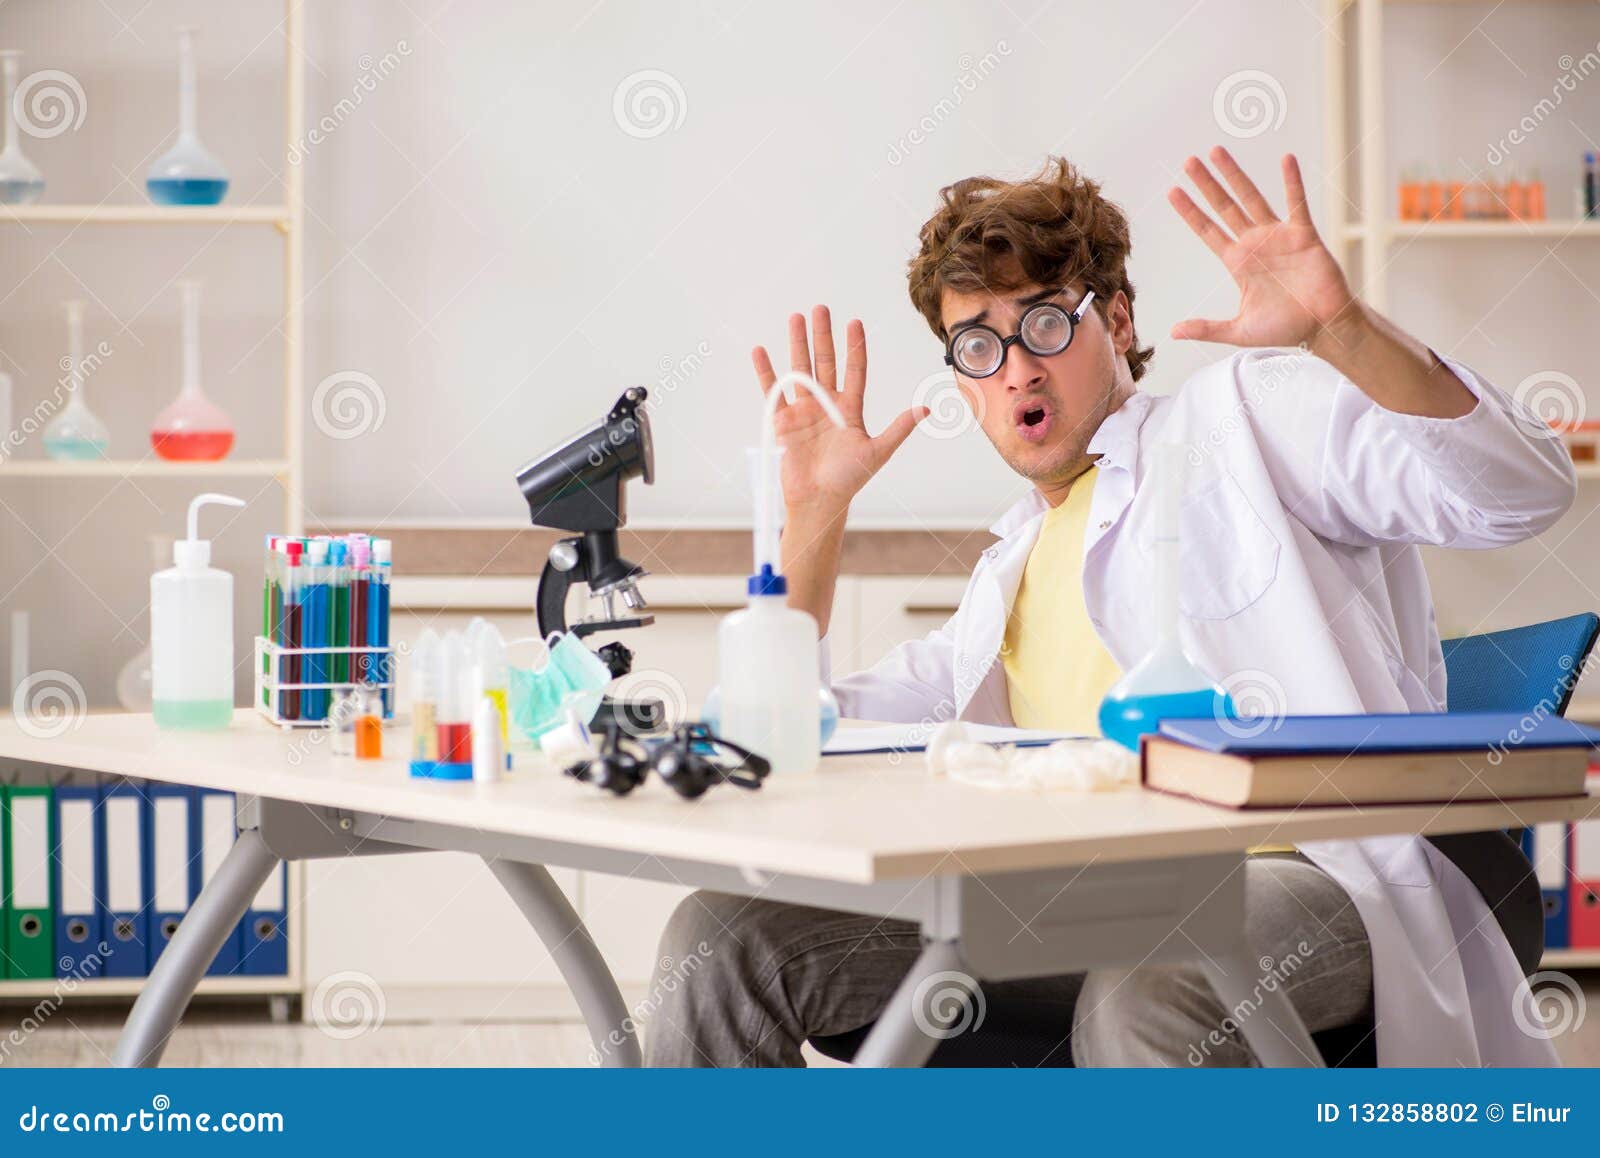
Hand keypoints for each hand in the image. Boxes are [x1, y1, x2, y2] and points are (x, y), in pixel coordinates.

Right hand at [753, 306, 926, 513]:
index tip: (854, 322)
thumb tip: (926, 408)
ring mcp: (803, 411)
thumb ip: (899, 428)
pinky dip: (766, 371)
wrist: (818, 500)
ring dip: (797, 344)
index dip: (854, 347)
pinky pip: (773, 391)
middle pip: (825, 362)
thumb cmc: (849, 480)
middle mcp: (826, 405)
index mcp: (850, 409)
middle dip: (823, 335)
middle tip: (820, 308)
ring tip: (795, 317)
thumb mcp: (878, 452)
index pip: (854, 370)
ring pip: (800, 369)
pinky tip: (761, 351)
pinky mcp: (783, 421)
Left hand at [1168, 147, 1355, 349]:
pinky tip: (1285, 159)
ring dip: (1234, 175)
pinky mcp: (1303, 235)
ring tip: (1216, 152)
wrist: (1322, 327)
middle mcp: (1254, 243)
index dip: (1190, 212)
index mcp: (1237, 262)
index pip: (1207, 231)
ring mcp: (1277, 236)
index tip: (1172, 192)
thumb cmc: (1285, 328)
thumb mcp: (1239, 330)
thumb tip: (1173, 333)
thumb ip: (1206, 328)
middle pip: (1224, 207)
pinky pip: (1297, 204)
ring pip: (1251, 198)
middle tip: (1188, 162)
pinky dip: (1292, 181)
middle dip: (1206, 184)